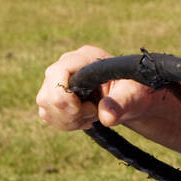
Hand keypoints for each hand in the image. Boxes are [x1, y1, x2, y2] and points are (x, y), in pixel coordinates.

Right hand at [35, 44, 155, 130]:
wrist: (132, 99)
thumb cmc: (136, 92)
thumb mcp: (135, 95)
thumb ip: (122, 102)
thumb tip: (106, 116)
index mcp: (86, 57)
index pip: (56, 72)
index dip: (65, 97)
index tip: (89, 110)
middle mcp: (67, 65)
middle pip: (47, 95)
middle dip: (70, 113)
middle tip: (94, 113)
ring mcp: (58, 80)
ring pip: (45, 106)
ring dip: (69, 120)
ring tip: (92, 115)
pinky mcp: (54, 95)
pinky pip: (46, 114)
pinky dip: (65, 123)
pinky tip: (84, 119)